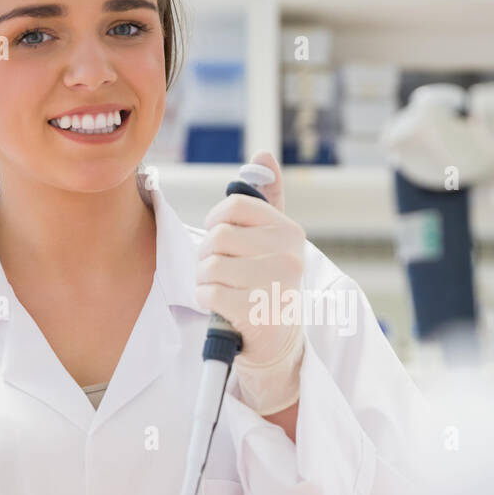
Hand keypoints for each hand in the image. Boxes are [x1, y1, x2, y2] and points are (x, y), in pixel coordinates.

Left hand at [196, 151, 305, 414]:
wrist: (278, 339)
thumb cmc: (268, 282)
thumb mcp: (273, 240)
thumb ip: (267, 199)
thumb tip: (263, 156)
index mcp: (290, 232)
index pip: (235, 207)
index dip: (215, 220)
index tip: (219, 237)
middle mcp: (290, 256)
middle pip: (219, 236)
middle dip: (206, 253)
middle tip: (216, 268)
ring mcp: (276, 285)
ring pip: (212, 265)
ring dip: (203, 278)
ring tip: (217, 286)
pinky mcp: (259, 313)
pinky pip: (210, 292)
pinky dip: (204, 298)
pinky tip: (216, 303)